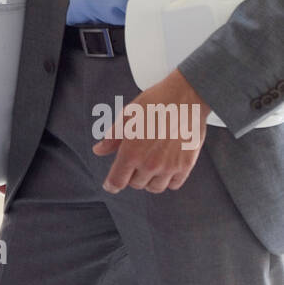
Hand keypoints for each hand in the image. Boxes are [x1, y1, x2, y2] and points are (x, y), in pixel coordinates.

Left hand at [92, 69, 210, 193]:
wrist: (187, 97)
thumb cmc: (156, 102)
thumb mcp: (128, 116)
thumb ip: (112, 137)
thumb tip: (98, 150)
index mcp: (131, 152)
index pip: (117, 181)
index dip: (111, 185)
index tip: (110, 185)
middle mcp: (149, 164)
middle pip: (136, 184)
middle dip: (132, 176)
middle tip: (135, 162)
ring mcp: (169, 167)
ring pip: (155, 187)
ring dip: (149, 180)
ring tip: (150, 166)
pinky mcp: (185, 166)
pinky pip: (174, 184)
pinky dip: (168, 180)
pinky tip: (166, 168)